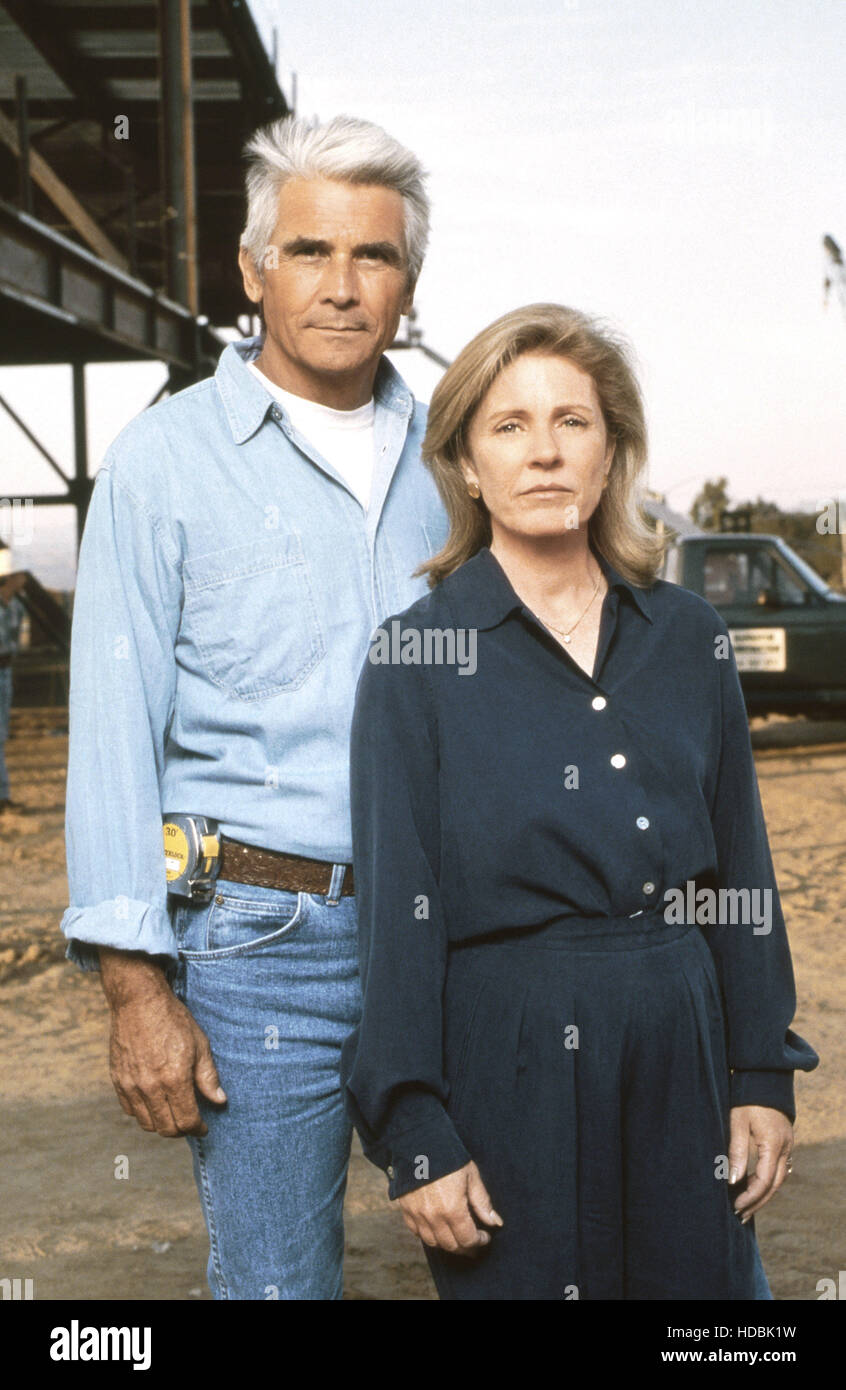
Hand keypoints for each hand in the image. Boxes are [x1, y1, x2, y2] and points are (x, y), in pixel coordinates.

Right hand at [99, 947, 225, 1136]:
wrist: (138, 1001)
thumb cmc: (173, 1019)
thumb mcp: (199, 1044)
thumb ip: (208, 1076)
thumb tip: (220, 1100)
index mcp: (174, 1078)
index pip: (186, 1121)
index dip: (198, 1128)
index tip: (203, 1126)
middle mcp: (149, 1087)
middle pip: (165, 1128)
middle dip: (181, 1130)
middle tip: (190, 1121)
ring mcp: (130, 1085)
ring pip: (146, 1123)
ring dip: (161, 1124)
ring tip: (173, 1113)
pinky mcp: (117, 1080)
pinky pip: (129, 1110)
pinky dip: (143, 1113)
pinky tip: (154, 1102)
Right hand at [396, 1160, 502, 1254]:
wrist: (418, 1141)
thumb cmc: (448, 1156)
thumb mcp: (471, 1176)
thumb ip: (482, 1202)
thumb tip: (495, 1223)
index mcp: (452, 1209)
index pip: (467, 1239)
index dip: (479, 1242)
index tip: (485, 1236)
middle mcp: (433, 1217)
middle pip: (451, 1245)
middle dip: (466, 1247)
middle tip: (474, 1243)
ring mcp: (417, 1215)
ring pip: (433, 1243)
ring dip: (447, 1244)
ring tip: (457, 1238)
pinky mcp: (406, 1209)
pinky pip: (417, 1232)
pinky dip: (428, 1235)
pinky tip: (437, 1229)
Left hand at [729, 1105, 792, 1221]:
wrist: (764, 1078)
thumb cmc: (746, 1099)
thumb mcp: (737, 1122)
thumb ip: (737, 1151)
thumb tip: (733, 1181)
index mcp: (773, 1144)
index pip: (764, 1180)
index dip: (750, 1196)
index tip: (735, 1206)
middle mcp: (785, 1148)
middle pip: (774, 1185)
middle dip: (757, 1202)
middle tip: (740, 1215)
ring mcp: (787, 1145)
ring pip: (778, 1178)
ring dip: (763, 1194)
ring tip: (745, 1206)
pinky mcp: (784, 1142)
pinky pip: (779, 1168)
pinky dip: (767, 1181)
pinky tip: (754, 1186)